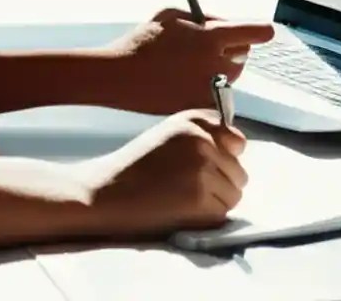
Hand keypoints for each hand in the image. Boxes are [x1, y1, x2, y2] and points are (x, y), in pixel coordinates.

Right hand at [77, 109, 247, 236]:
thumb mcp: (168, 136)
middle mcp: (202, 141)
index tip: (208, 167)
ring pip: (233, 194)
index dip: (226, 158)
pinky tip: (180, 212)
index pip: (236, 140)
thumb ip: (203, 135)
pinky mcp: (199, 198)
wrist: (100, 194)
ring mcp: (202, 169)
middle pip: (239, 172)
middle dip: (220, 184)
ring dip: (214, 203)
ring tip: (182, 201)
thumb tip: (240, 147)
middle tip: (187, 190)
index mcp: (193, 121)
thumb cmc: (133, 169)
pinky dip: (205, 219)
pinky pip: (221, 214)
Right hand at [107, 9, 274, 113]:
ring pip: (231, 75)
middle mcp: (217, 64)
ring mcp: (210, 88)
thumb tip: (222, 26)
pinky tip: (184, 81)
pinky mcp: (201, 106)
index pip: (255, 32)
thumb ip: (202, 18)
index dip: (261, 30)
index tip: (265, 31)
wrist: (118, 77)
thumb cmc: (143, 41)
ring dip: (221, 68)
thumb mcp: (172, 15)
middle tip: (209, 46)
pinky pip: (216, 93)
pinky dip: (208, 87)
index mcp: (212, 38)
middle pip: (243, 54)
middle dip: (233, 48)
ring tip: (192, 64)